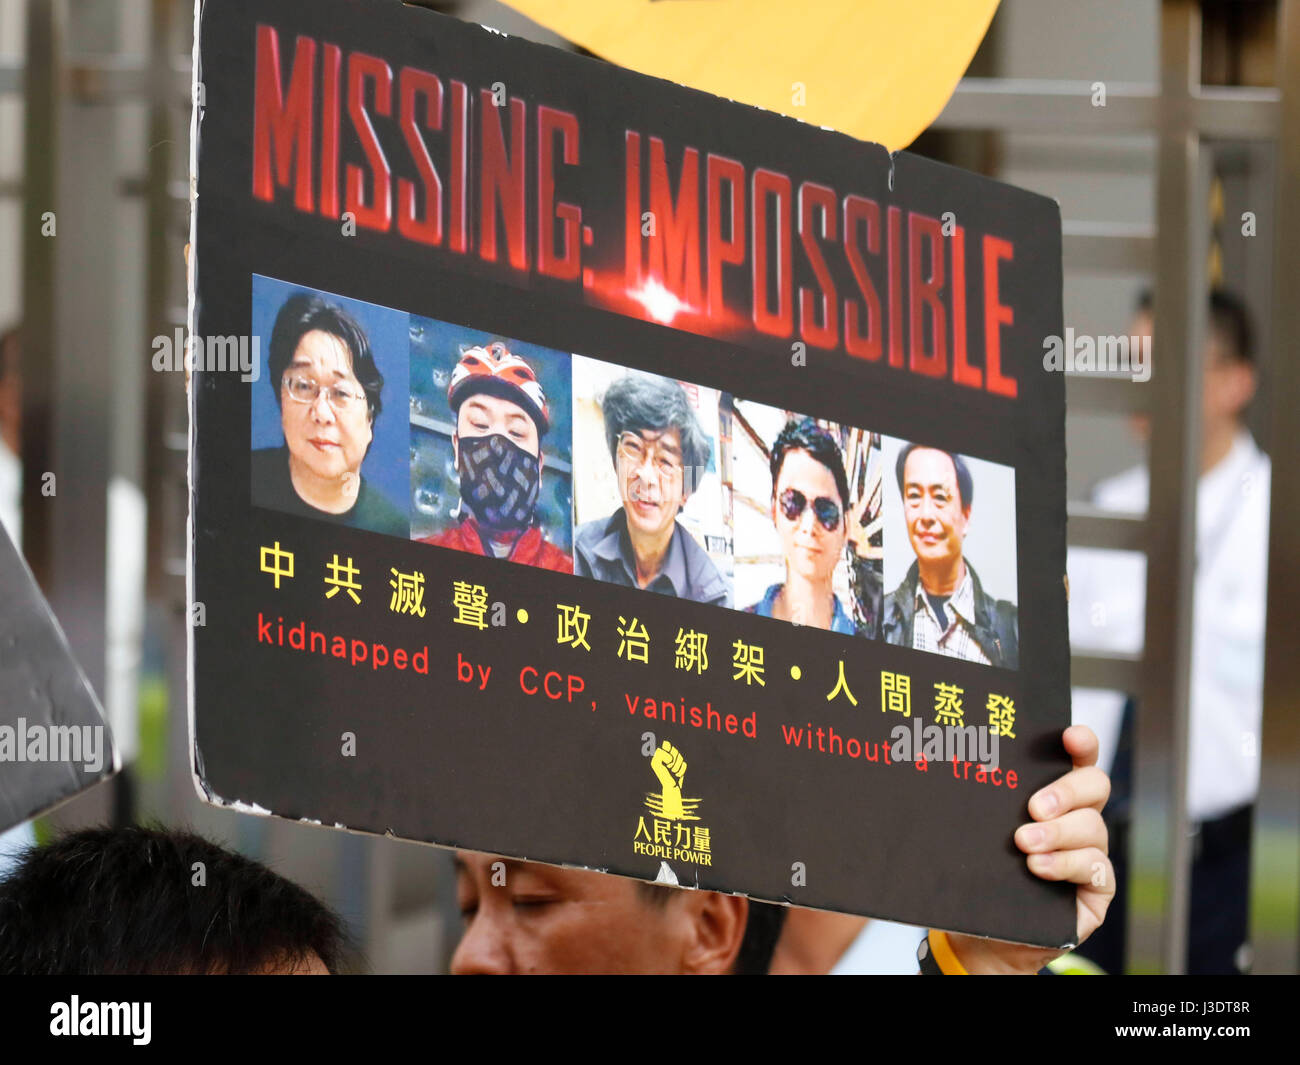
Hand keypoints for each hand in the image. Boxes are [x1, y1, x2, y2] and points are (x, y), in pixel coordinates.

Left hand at [947, 725, 1113, 973]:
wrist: (984, 931)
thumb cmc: (981, 870)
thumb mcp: (978, 829)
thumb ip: (980, 798)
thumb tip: (946, 759)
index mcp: (1054, 794)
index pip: (1078, 758)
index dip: (1081, 743)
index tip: (1069, 736)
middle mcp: (1079, 817)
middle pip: (1095, 785)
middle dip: (1066, 790)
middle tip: (1034, 806)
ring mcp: (1092, 852)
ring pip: (1092, 827)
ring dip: (1057, 833)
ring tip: (1024, 843)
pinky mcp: (1097, 888)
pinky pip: (1095, 868)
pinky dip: (1064, 864)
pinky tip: (1038, 867)